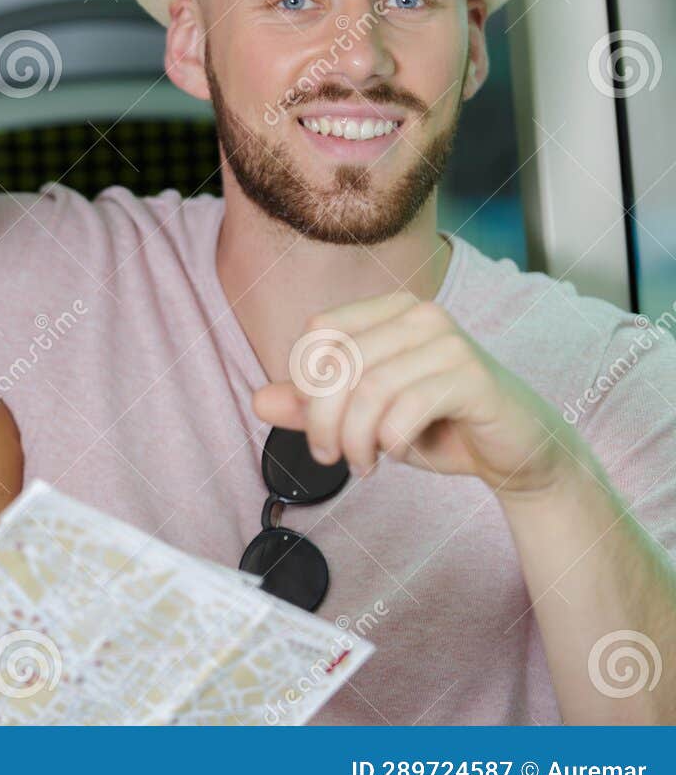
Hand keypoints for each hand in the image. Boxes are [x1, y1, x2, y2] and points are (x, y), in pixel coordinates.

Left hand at [252, 292, 580, 495]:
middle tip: (332, 456)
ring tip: (363, 463)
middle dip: (323, 420)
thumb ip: (313, 407)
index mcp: (389, 311)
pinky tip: (397, 454)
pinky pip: (406, 406)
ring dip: (355, 438)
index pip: (318, 333)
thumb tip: (258, 400)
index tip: (316, 424)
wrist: (517, 454)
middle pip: (338, 362)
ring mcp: (449, 342)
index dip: (305, 383)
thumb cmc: (439, 427)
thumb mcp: (364, 416)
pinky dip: (391, 440)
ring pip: (368, 388)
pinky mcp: (472, 377)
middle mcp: (419, 314)